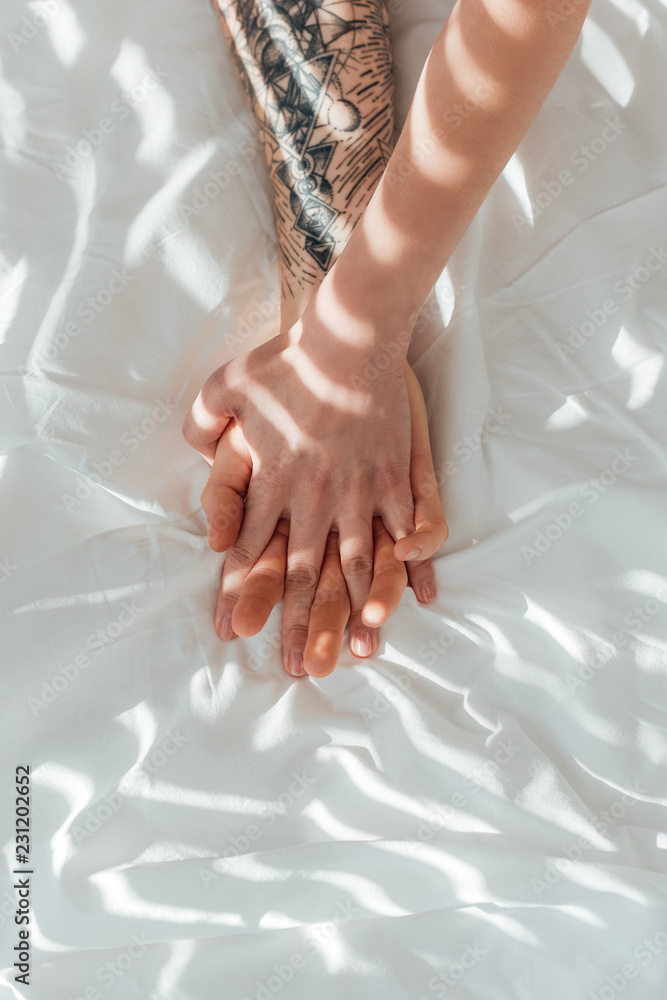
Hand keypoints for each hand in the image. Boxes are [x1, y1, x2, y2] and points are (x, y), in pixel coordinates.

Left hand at [194, 362, 447, 675]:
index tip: (233, 632)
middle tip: (296, 669)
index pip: (249, 551)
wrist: (348, 335)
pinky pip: (406, 531)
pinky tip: (416, 597)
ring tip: (357, 651)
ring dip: (355, 610)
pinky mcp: (395, 478)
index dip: (239, 593)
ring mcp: (359, 491)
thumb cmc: (286, 361)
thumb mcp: (225, 386)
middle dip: (297, 623)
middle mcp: (313, 498)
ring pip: (356, 565)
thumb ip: (202, 424)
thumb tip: (195, 452)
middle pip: (301, 572)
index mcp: (270, 482)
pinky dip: (412, 565)